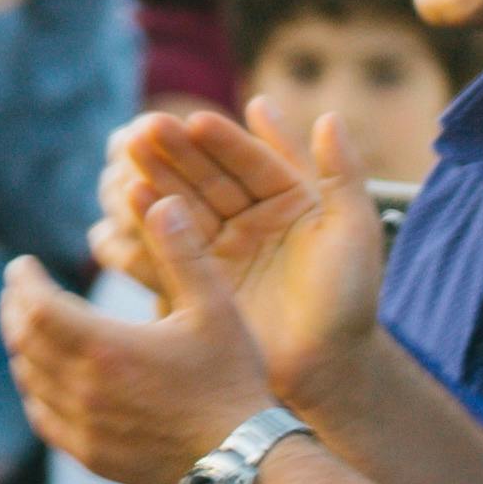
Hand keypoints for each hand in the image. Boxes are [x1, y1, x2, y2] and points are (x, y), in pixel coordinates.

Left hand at [0, 187, 274, 483]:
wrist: (245, 462)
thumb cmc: (233, 381)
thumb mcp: (216, 307)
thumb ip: (182, 252)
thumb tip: (159, 200)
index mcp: (105, 347)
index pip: (37, 306)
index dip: (23, 282)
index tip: (21, 265)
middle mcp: (83, 388)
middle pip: (24, 340)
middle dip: (16, 309)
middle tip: (18, 290)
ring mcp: (83, 426)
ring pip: (30, 378)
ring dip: (23, 348)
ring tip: (28, 326)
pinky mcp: (89, 455)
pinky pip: (43, 418)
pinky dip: (35, 390)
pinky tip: (43, 378)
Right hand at [100, 102, 387, 417]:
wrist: (327, 367)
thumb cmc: (350, 299)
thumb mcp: (355, 229)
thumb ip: (342, 172)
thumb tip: (328, 116)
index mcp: (287, 200)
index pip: (250, 161)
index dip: (223, 141)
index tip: (196, 120)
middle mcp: (248, 219)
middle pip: (207, 178)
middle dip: (176, 153)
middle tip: (145, 130)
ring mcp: (220, 250)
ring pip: (181, 207)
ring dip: (153, 183)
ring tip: (127, 166)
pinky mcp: (196, 282)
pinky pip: (166, 249)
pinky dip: (145, 229)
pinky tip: (127, 206)